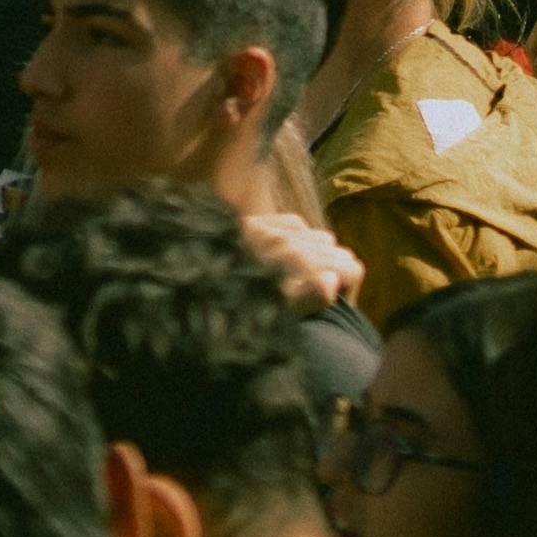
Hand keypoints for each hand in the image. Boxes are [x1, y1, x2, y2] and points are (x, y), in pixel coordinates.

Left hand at [240, 211, 366, 310]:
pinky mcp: (258, 223)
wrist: (185, 278)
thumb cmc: (231, 308)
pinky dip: (299, 239)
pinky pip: (296, 224)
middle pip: (339, 252)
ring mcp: (275, 229)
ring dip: (318, 257)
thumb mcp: (274, 312)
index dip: (348, 291)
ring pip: (321, 238)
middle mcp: (292, 241)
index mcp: (300, 264)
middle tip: (319, 296)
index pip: (352, 268)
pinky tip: (285, 256)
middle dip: (336, 274)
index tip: (333, 308)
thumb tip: (332, 282)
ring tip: (302, 278)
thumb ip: (308, 297)